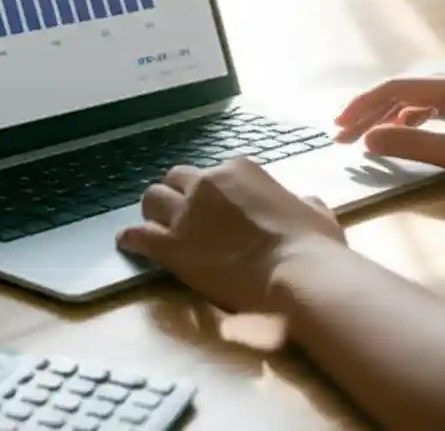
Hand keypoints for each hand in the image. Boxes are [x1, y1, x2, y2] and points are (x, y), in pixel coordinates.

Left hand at [117, 159, 345, 312]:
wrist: (297, 275)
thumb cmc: (314, 246)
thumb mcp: (317, 212)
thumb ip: (303, 202)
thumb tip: (305, 202)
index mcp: (240, 170)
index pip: (217, 172)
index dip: (217, 192)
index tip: (221, 209)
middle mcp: (207, 184)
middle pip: (177, 178)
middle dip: (178, 193)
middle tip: (183, 213)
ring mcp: (186, 214)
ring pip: (152, 199)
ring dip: (153, 211)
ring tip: (155, 225)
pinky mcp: (171, 246)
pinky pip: (138, 235)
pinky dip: (131, 238)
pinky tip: (127, 242)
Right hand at [334, 71, 444, 191]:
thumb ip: (412, 145)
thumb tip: (369, 139)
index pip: (394, 90)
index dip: (361, 108)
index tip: (337, 129)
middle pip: (402, 91)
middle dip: (369, 111)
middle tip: (341, 135)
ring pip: (418, 99)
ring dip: (389, 115)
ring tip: (366, 136)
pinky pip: (435, 107)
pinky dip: (412, 119)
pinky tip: (406, 132)